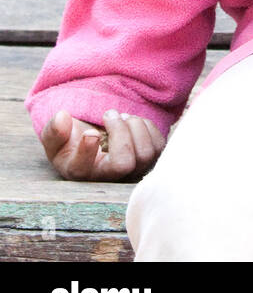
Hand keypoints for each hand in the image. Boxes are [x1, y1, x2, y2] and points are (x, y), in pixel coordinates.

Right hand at [40, 109, 165, 181]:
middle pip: (124, 163)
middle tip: (108, 114)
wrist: (94, 140)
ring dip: (134, 126)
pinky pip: (158, 144)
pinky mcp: (150, 160)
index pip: (84, 170)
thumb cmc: (73, 142)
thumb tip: (62, 117)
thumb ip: (54, 131)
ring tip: (121, 117)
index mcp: (80, 172)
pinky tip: (132, 122)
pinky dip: (147, 127)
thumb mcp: (56, 139)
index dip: (87, 151)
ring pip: (146, 153)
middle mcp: (108, 177)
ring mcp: (133, 171)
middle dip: (120, 132)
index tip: (89, 132)